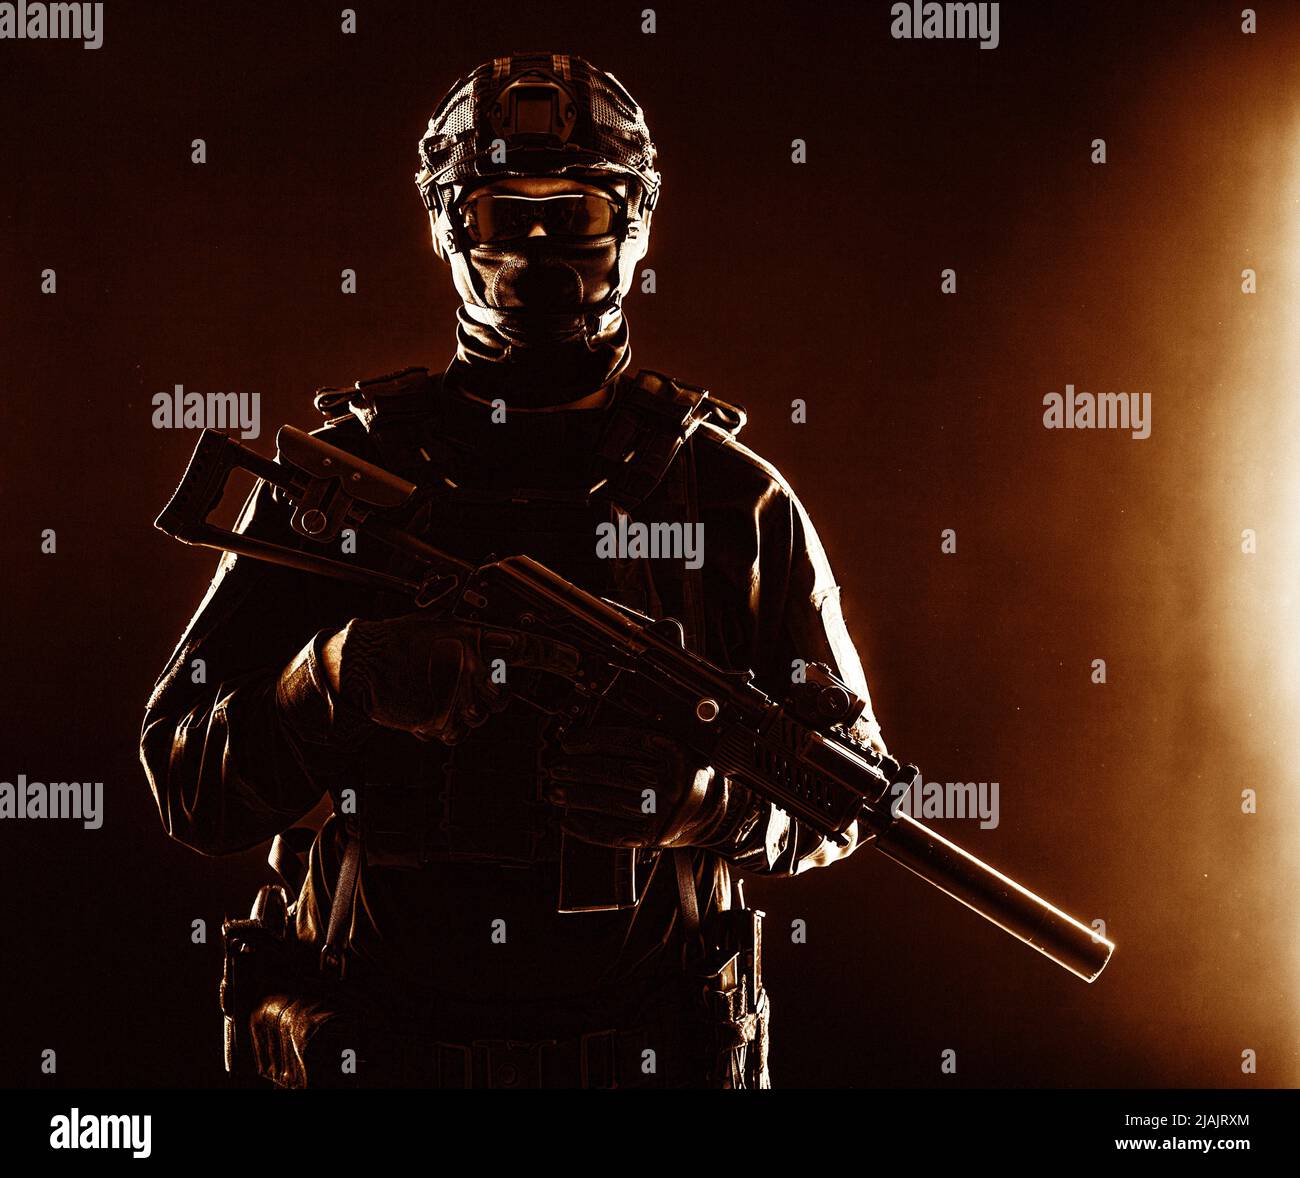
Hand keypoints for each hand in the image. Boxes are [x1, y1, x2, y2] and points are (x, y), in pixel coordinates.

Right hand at [323, 612, 581, 743]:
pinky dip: (440, 727)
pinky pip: (453, 733)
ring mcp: (456, 692)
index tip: (574, 661)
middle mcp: (470, 664)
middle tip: (457, 690)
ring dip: (459, 714)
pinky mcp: (441, 716)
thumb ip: (467, 630)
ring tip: (431, 695)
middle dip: (485, 700)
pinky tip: (422, 709)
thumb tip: (490, 617)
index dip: (553, 655)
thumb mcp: (434, 622)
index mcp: (472, 638)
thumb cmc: (397, 643)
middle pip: (500, 698)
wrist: (359, 665)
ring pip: (477, 719)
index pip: (524, 647)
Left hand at [540, 722, 719, 847]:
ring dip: (578, 798)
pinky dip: (588, 829)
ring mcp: (662, 813)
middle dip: (579, 770)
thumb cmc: (691, 774)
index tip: (570, 743)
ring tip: (556, 793)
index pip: (627, 743)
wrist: (719, 812)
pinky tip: (569, 821)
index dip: (594, 741)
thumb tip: (596, 735)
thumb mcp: (680, 745)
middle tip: (556, 768)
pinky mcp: (654, 837)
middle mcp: (670, 784)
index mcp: (677, 754)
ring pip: (611, 803)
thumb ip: (647, 737)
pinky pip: (614, 833)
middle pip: (615, 773)